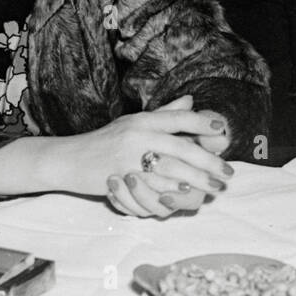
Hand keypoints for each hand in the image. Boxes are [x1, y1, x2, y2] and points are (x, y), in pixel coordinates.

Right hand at [55, 95, 236, 218]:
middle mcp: (137, 134)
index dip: (202, 123)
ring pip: (171, 169)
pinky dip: (172, 191)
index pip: (179, 118)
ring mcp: (128, 156)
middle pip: (181, 147)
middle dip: (208, 161)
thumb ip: (164, 113)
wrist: (67, 159)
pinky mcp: (121, 176)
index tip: (223, 132)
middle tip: (227, 172)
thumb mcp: (133, 122)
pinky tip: (188, 195)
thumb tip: (191, 100)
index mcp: (142, 119)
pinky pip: (152, 186)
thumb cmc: (104, 141)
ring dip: (197, 180)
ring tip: (215, 187)